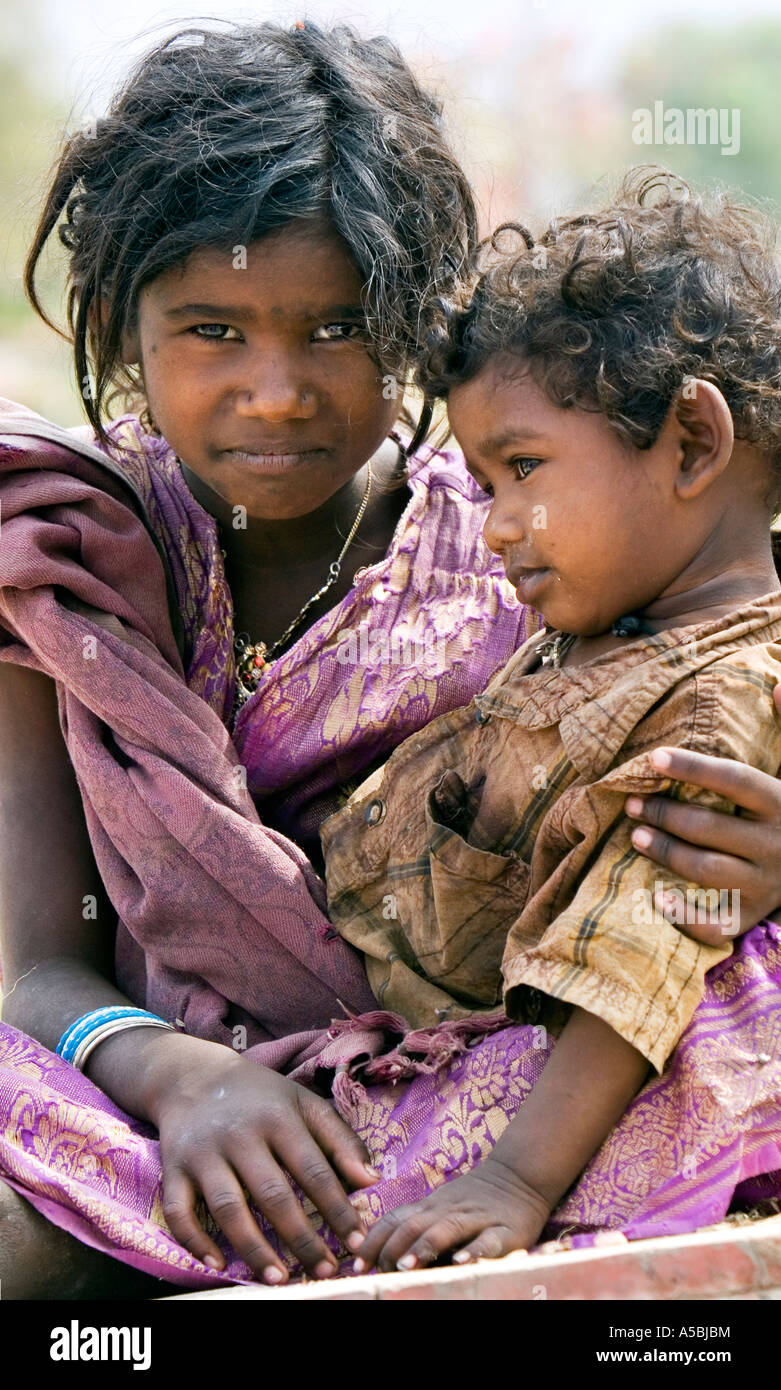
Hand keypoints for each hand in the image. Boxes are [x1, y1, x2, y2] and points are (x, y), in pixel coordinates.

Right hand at [148, 1038, 377, 1284]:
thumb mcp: (303, 1103)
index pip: (314, 1169)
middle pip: (273, 1194)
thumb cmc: (259, 1096)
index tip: (357, 1240)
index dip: (337, 1208)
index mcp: (278, 1117)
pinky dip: (195, 1241)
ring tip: (279, 1278)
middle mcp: (239, 1135)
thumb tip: (371, 1180)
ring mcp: (203, 1153)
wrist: (192, 1077)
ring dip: (254, 1248)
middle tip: (324, 1270)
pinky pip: (179, 1211)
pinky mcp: (173, 1168)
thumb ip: (340, 1138)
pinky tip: (218, 1264)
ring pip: (228, 1208)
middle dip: (302, 1238)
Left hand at [353, 1157, 550, 1273]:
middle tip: (376, 1269)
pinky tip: (462, 1262)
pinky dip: (475, 1251)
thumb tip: (380, 1255)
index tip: (357, 1264)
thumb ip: (416, 1226)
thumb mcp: (440, 1208)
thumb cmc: (474, 1200)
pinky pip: (488, 1241)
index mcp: (431, 1207)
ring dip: (424, 1247)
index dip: (374, 1240)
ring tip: (406, 1267)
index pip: (395, 1220)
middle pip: (414, 1225)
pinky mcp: (505, 1231)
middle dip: (392, 1247)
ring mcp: (476, 1219)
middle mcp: (448, 1211)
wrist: (520, 1176)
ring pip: (446, 1230)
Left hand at [625, 742, 780, 944]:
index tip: (653, 757)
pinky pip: (716, 922)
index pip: (734, 780)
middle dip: (664, 814)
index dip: (693, 768)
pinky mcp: (754, 914)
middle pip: (710, 827)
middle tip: (630, 803)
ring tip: (634, 837)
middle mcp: (776, 844)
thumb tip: (778, 684)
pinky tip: (657, 898)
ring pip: (706, 869)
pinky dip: (685, 915)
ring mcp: (766, 884)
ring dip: (666, 852)